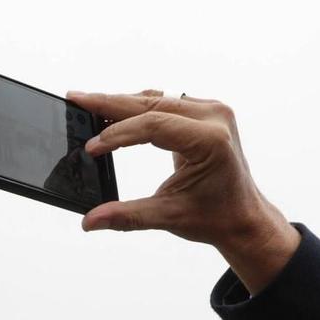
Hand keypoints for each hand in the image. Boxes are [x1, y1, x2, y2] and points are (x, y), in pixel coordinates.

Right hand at [69, 90, 300, 293]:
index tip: (91, 148)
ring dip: (121, 103)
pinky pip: (165, 102)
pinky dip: (137, 108)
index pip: (155, 124)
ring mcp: (211, 110)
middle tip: (76, 99)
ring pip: (156, 98)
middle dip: (110, 103)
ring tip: (87, 104)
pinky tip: (113, 112)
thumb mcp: (169, 216)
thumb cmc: (215, 217)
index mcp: (211, 140)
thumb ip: (126, 216)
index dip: (118, 134)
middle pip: (152, 102)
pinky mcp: (205, 112)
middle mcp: (214, 117)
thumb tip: (90, 221)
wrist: (243, 217)